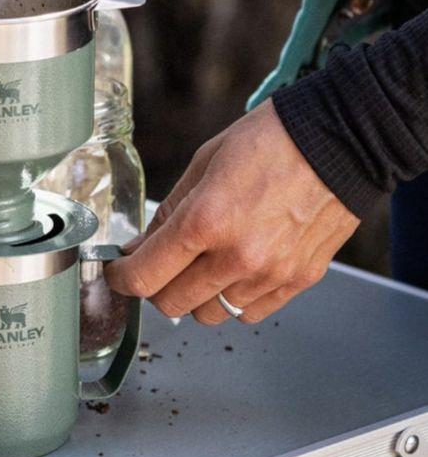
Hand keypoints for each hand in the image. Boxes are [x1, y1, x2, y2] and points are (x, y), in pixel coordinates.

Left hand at [105, 100, 359, 324]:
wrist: (339, 142)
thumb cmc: (270, 142)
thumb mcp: (202, 164)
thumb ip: (169, 213)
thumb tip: (140, 247)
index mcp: (206, 221)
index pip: (146, 276)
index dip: (122, 278)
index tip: (118, 273)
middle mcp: (237, 256)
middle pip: (172, 304)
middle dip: (155, 286)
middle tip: (157, 264)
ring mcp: (271, 274)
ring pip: (211, 314)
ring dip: (196, 295)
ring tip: (202, 262)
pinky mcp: (298, 282)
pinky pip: (250, 313)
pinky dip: (234, 299)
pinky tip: (235, 269)